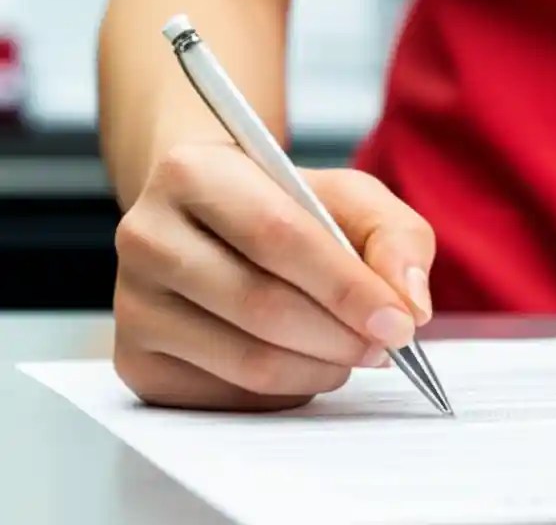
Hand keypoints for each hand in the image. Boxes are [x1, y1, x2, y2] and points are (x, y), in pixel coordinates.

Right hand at [113, 142, 434, 410]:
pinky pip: (232, 395)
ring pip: (249, 361)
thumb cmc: (285, 206)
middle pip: (263, 306)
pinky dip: (290, 388)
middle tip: (388, 344)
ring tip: (353, 350)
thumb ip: (395, 237)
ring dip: (323, 367)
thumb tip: (409, 304)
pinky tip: (306, 360)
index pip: (278, 237)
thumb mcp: (350, 197)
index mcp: (192, 172)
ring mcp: (132, 303)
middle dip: (342, 335)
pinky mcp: (137, 361)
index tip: (400, 322)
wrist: (211, 223)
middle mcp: (145, 235)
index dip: (348, 286)